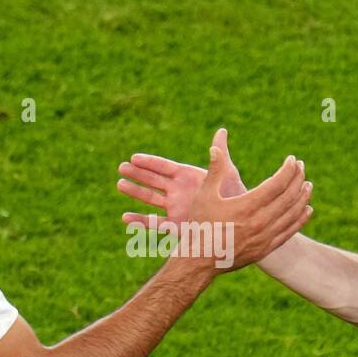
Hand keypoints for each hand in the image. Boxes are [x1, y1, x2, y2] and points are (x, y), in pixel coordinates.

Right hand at [117, 127, 246, 232]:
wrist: (238, 223)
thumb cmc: (235, 196)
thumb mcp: (227, 172)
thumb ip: (220, 153)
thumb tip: (221, 131)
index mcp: (187, 177)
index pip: (164, 167)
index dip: (150, 162)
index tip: (134, 157)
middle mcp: (178, 191)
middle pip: (153, 180)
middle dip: (137, 174)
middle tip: (121, 168)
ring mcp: (175, 208)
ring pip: (150, 198)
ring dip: (135, 192)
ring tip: (120, 184)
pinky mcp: (176, 225)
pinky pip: (155, 223)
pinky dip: (140, 221)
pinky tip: (125, 217)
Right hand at [120, 128, 311, 271]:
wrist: (199, 261)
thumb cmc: (200, 224)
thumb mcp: (205, 195)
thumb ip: (215, 169)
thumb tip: (216, 144)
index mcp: (247, 206)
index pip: (277, 184)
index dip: (288, 170)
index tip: (293, 160)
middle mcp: (260, 222)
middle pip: (288, 197)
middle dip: (298, 179)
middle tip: (302, 167)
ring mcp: (265, 237)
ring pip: (292, 214)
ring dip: (302, 197)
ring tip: (308, 185)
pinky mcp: (266, 249)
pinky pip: (290, 232)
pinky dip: (300, 219)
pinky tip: (307, 210)